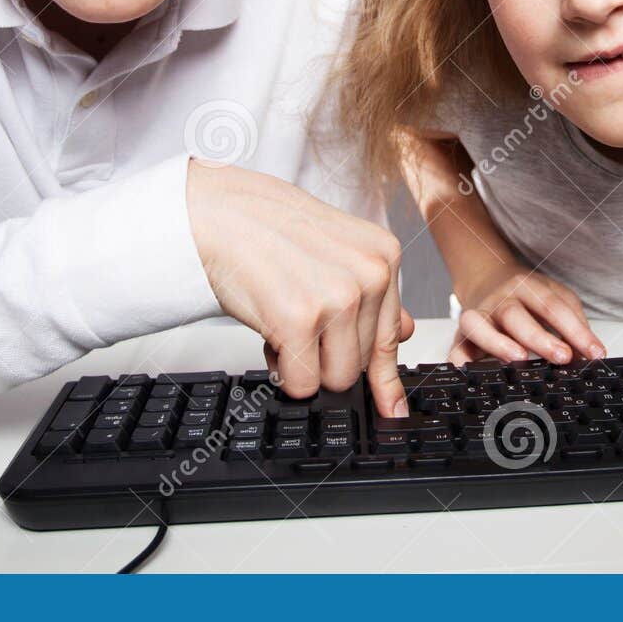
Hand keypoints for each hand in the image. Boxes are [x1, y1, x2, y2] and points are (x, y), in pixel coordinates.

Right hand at [186, 160, 414, 416]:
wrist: (215, 214)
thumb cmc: (268, 229)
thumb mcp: (336, 249)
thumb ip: (373, 294)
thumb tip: (407, 331)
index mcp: (383, 255)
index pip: (393, 336)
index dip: (385, 376)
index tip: (392, 408)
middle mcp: (370, 275)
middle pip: (361, 363)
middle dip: (325, 354)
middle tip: (297, 320)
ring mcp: (339, 298)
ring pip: (336, 378)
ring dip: (304, 364)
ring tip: (283, 322)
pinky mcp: (301, 320)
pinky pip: (302, 383)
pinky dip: (281, 370)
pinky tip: (269, 334)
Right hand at [448, 261, 603, 365]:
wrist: (486, 278)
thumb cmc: (526, 295)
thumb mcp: (554, 297)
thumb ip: (573, 322)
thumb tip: (589, 355)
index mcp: (527, 287)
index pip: (553, 307)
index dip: (576, 330)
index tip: (595, 352)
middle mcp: (500, 300)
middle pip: (515, 315)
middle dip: (539, 337)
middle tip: (563, 356)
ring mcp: (478, 315)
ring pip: (479, 325)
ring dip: (498, 342)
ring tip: (520, 358)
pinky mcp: (461, 334)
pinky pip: (456, 346)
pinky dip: (460, 360)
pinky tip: (472, 372)